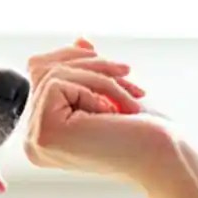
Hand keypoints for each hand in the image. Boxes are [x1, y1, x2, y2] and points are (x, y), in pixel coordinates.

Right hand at [24, 39, 189, 196]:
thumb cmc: (145, 132)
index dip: (74, 58)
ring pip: (52, 74)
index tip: (113, 67)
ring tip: (129, 95)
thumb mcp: (110, 91)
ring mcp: (36, 139)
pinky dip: (93, 88)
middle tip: (127, 75)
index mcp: (46, 132)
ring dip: (100, 76)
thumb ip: (87, 69)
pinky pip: (57, 83)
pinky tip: (111, 113)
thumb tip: (80, 40)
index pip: (39, 75)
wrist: (164, 156)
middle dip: (91, 63)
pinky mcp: (45, 133)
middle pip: (42, 70)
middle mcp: (34, 139)